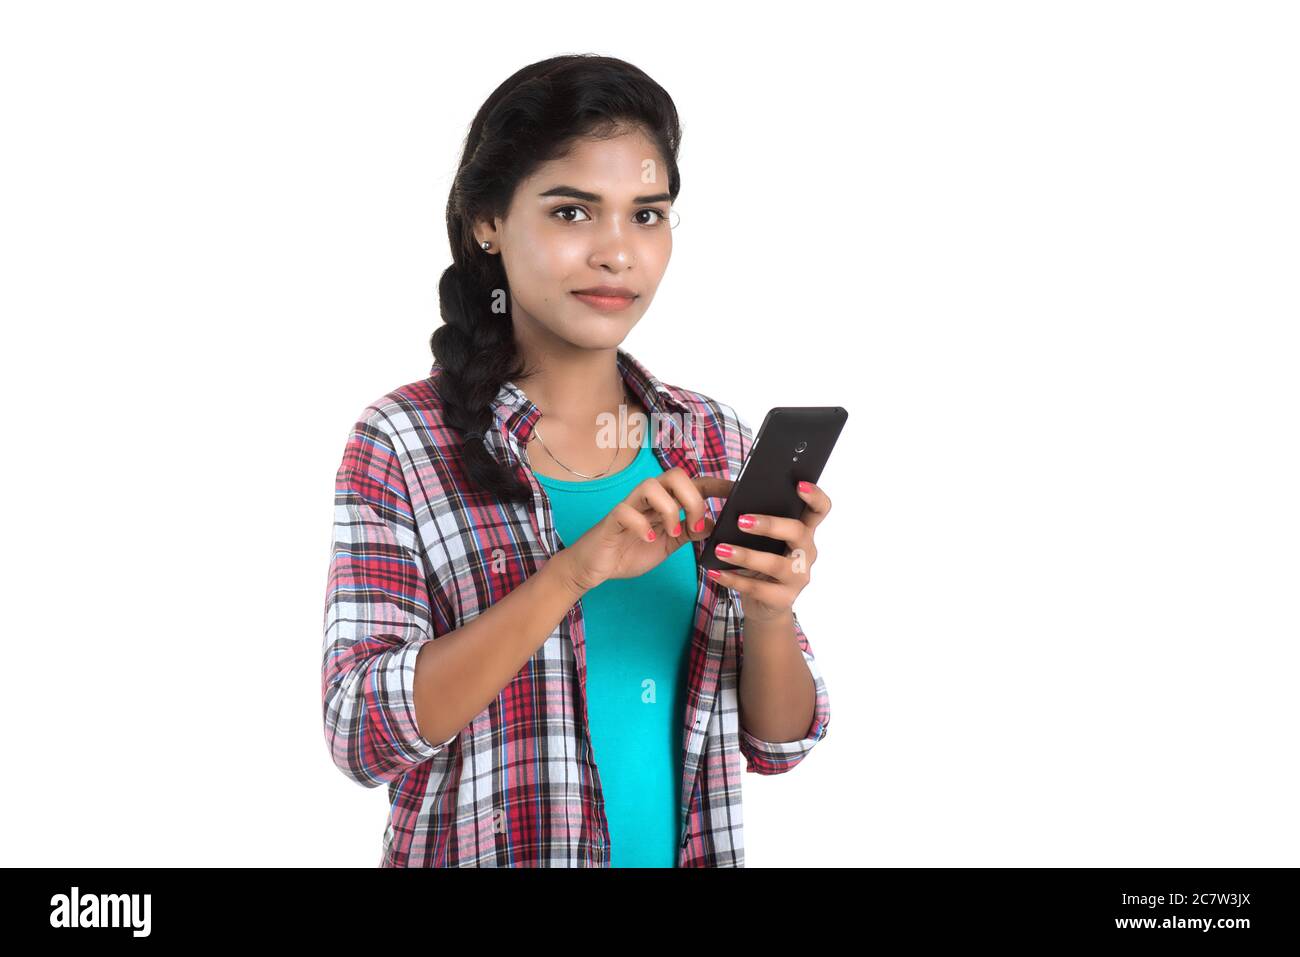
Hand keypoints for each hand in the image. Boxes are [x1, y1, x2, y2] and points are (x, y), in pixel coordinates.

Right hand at [561, 468, 733, 592]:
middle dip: (692, 498)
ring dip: (668, 510)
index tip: (737, 490)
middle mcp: (648, 499)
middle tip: (696, 526)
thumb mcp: (670, 544)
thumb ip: (690, 532)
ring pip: (651, 486)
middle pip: (675, 475)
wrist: (597, 566)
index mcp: (665, 503)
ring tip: (672, 533)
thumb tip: (714, 524)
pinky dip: (641, 524)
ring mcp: (630, 507)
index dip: (716, 484)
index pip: (694, 484)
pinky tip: (649, 539)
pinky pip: (626, 511)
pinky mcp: (612, 520)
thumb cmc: (632, 550)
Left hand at [706, 480, 831, 622]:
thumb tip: (733, 505)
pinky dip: (733, 579)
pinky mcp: (784, 599)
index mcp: (804, 532)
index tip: (798, 484)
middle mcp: (807, 553)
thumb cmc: (762, 565)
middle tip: (741, 521)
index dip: (814, 495)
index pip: (820, 509)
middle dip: (770, 524)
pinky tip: (715, 572)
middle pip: (797, 532)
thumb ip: (757, 523)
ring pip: (774, 564)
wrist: (765, 606)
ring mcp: (799, 577)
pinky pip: (757, 588)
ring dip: (745, 555)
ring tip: (720, 549)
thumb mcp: (764, 543)